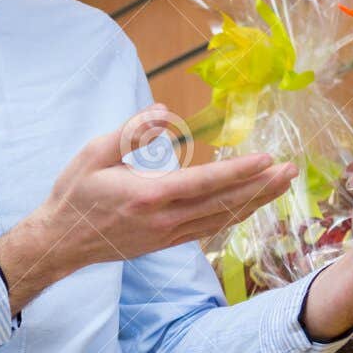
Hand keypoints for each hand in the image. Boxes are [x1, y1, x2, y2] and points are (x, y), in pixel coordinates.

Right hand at [0, 105, 296, 310]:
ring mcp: (168, 235)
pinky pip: (210, 228)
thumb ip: (131, 131)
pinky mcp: (167, 241)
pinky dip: (234, 215)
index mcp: (149, 196)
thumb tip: (165, 111)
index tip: (267, 159)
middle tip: (291, 169)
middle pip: (224, 203)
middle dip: (261, 187)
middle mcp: (165, 220)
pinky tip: (250, 204)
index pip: (205, 183)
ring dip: (255, 201)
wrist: (61, 241)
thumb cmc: (75, 193)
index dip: (239, 171)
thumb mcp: (94, 153)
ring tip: (281, 184)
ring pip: (222, 219)